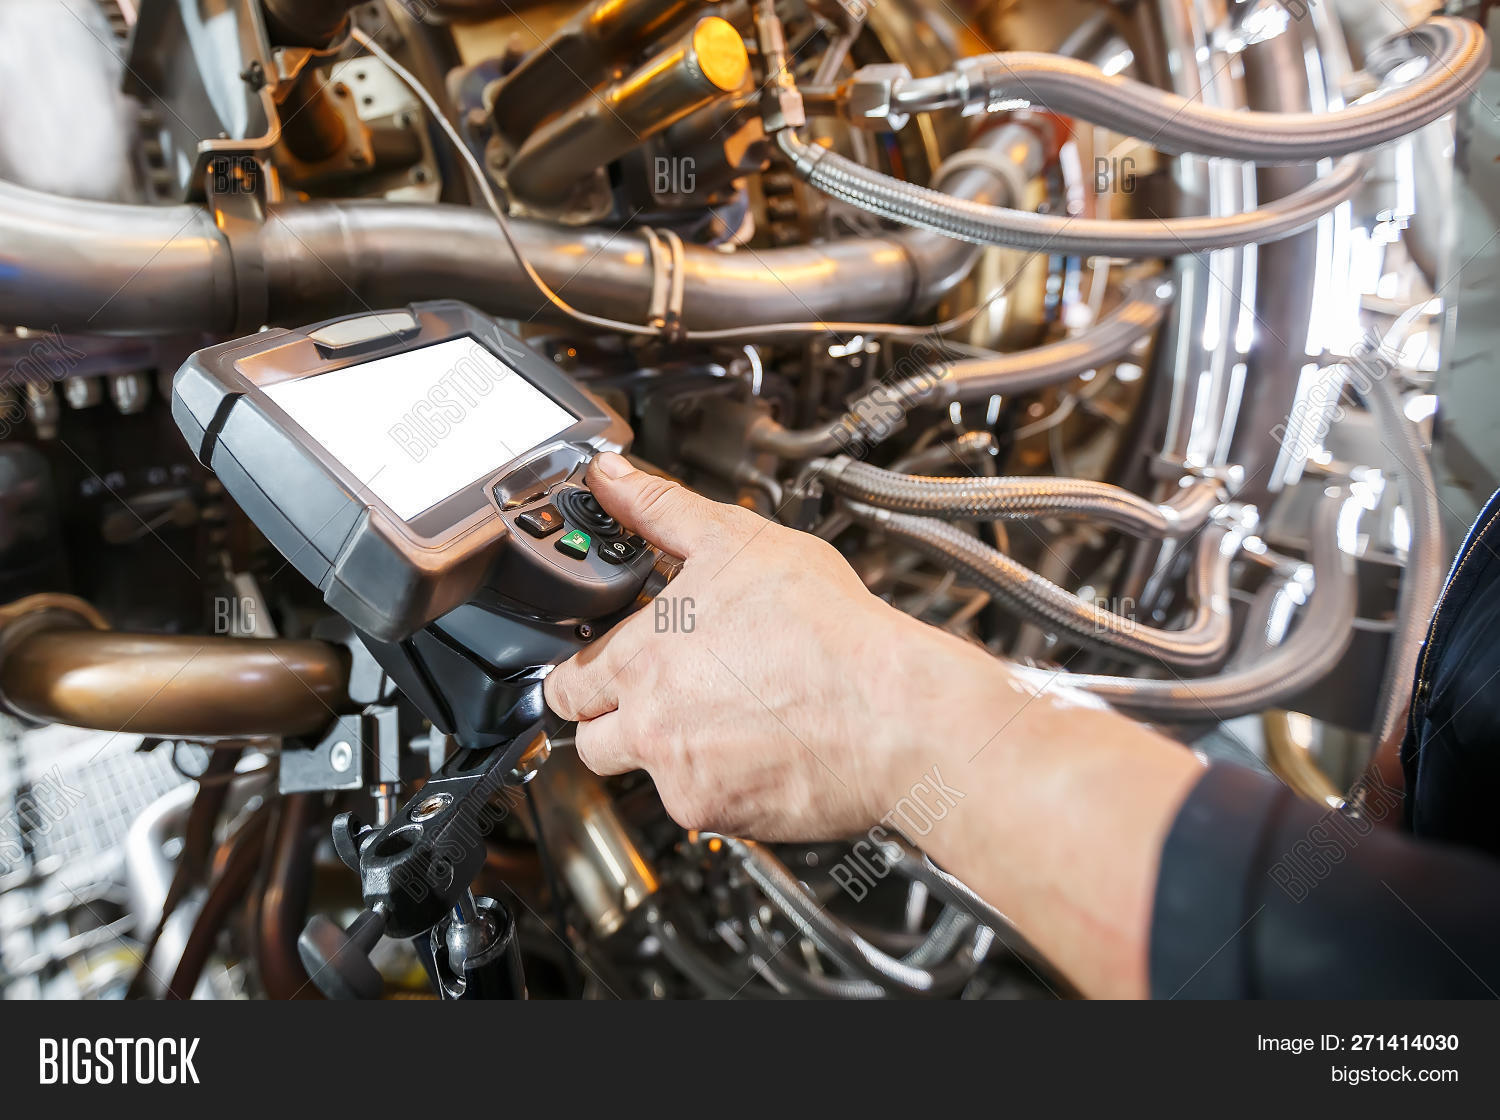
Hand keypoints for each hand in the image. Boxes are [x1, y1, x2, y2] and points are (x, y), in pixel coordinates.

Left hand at [543, 451, 1001, 839]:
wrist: (892, 711)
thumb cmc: (828, 629)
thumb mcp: (738, 540)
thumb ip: (660, 510)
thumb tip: (611, 478)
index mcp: (641, 654)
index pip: (568, 677)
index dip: (587, 668)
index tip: (604, 665)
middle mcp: (646, 721)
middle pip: (586, 737)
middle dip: (610, 718)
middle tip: (655, 698)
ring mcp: (678, 775)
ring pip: (639, 774)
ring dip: (661, 752)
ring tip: (716, 722)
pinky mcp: (715, 814)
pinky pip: (694, 805)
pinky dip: (717, 783)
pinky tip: (755, 749)